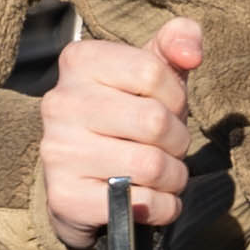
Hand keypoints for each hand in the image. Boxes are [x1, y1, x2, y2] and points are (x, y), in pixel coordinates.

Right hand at [37, 15, 204, 247]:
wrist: (82, 181)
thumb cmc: (127, 116)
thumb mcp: (151, 72)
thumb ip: (176, 42)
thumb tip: (191, 53)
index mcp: (79, 61)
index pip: (152, 72)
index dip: (174, 97)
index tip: (165, 107)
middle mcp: (60, 102)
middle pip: (154, 121)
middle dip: (177, 140)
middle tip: (168, 147)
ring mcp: (58, 151)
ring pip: (151, 165)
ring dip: (174, 177)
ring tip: (161, 174)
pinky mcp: (66, 197)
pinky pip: (142, 203)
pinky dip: (164, 207)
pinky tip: (153, 200)